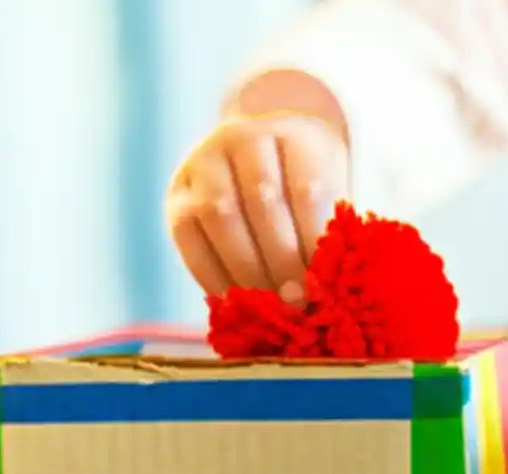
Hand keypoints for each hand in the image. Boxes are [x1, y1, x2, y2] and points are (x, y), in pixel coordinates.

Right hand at [166, 112, 347, 303]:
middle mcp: (243, 138)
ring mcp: (204, 162)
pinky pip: (187, 234)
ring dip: (245, 268)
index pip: (307, 188)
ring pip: (219, 213)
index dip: (314, 239)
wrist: (262, 151)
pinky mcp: (177, 192)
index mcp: (294, 135)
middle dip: (281, 259)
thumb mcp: (330, 190)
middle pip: (262, 200)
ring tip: (267, 304)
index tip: (323, 282)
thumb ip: (329, 231)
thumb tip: (320, 291)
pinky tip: (233, 300)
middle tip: (297, 300)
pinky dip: (210, 273)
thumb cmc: (307, 182)